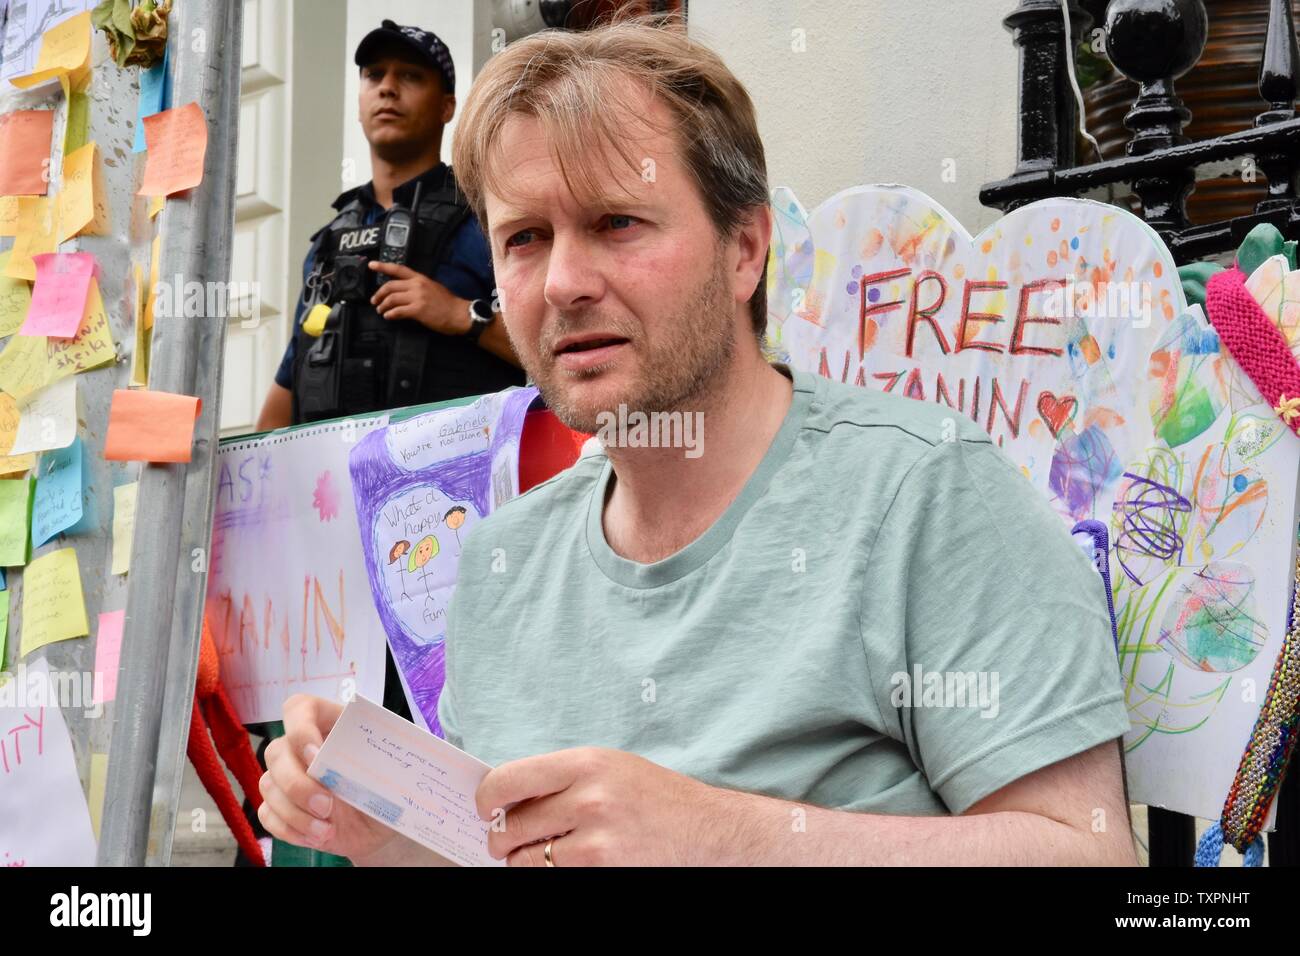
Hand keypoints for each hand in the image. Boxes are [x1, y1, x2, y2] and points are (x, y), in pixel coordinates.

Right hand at [259, 694, 402, 863]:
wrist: (379, 825)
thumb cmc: (384, 787)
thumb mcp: (388, 768)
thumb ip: (373, 757)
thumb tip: (366, 758)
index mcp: (329, 724)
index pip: (299, 708)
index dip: (300, 729)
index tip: (316, 755)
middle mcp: (300, 747)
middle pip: (276, 751)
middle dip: (298, 784)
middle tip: (327, 806)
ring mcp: (285, 776)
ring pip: (268, 785)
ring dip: (295, 813)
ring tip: (326, 830)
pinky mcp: (279, 806)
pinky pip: (267, 814)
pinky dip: (290, 829)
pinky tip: (316, 836)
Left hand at [368, 261, 468, 334]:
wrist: (459, 314)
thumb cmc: (448, 303)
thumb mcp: (433, 288)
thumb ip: (418, 287)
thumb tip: (406, 291)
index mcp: (420, 278)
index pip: (398, 269)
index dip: (383, 266)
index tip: (371, 265)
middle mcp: (417, 285)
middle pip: (390, 286)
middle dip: (379, 294)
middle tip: (375, 301)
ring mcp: (417, 297)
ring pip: (392, 298)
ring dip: (383, 305)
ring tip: (381, 311)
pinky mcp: (418, 310)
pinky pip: (398, 311)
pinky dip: (390, 314)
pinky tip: (388, 316)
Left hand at [476, 747, 728, 866]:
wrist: (707, 830)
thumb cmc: (655, 796)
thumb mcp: (609, 768)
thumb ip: (560, 779)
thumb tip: (504, 799)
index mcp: (586, 763)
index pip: (508, 780)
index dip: (486, 798)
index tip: (485, 809)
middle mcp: (588, 798)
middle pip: (511, 826)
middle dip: (502, 838)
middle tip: (505, 841)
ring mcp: (595, 839)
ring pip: (525, 860)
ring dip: (523, 862)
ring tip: (540, 853)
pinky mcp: (602, 869)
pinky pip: (550, 877)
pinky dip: (548, 873)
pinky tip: (564, 863)